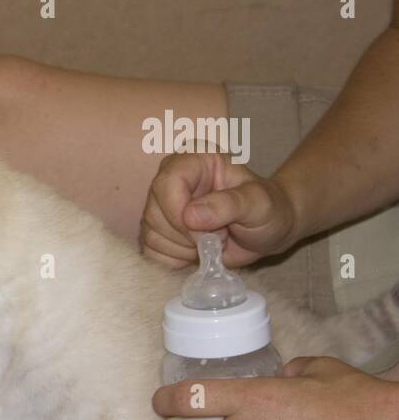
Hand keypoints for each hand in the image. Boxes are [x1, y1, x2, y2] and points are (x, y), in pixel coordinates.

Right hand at [139, 151, 298, 268]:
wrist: (266, 230)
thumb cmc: (268, 210)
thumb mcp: (259, 204)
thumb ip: (229, 205)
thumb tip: (190, 216)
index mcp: (194, 160)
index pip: (167, 183)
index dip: (181, 214)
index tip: (209, 232)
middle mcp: (171, 178)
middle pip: (154, 213)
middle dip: (186, 236)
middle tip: (218, 236)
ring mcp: (160, 205)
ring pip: (151, 235)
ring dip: (183, 249)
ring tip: (210, 241)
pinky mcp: (156, 230)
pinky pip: (151, 251)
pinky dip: (175, 259)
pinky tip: (196, 251)